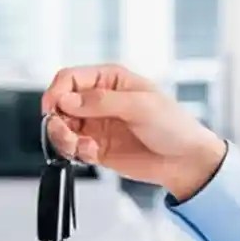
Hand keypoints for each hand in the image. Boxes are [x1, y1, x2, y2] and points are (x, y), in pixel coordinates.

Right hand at [42, 64, 226, 199]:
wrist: (185, 162)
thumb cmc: (174, 126)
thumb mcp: (141, 106)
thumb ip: (101, 101)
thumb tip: (66, 99)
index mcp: (110, 80)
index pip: (70, 78)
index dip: (57, 92)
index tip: (54, 108)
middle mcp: (98, 100)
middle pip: (59, 104)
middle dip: (57, 120)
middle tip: (66, 133)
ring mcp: (95, 124)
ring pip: (60, 127)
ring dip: (64, 139)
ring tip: (81, 147)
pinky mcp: (94, 146)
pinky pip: (70, 147)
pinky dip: (75, 152)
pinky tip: (91, 154)